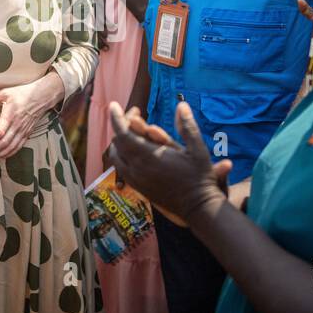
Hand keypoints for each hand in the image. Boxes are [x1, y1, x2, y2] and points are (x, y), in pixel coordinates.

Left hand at [0, 75, 62, 160]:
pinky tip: (1, 156)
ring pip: (11, 147)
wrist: (41, 97)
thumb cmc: (23, 94)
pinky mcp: (27, 133)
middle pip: (4, 143)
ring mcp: (23, 131)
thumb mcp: (6, 93)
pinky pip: (18, 146)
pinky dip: (9, 153)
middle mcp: (17, 125)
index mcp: (10, 115)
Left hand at [107, 101, 230, 225]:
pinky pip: (121, 169)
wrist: (197, 207)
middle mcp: (138, 168)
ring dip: (118, 141)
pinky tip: (131, 150)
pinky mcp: (138, 188)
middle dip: (120, 125)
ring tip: (128, 131)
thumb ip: (187, 126)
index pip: (123, 133)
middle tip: (133, 115)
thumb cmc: (199, 177)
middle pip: (118, 142)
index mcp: (149, 156)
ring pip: (116, 156)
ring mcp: (136, 180)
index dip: (116, 117)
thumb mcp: (198, 149)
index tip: (113, 105)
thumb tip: (182, 105)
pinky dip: (121, 155)